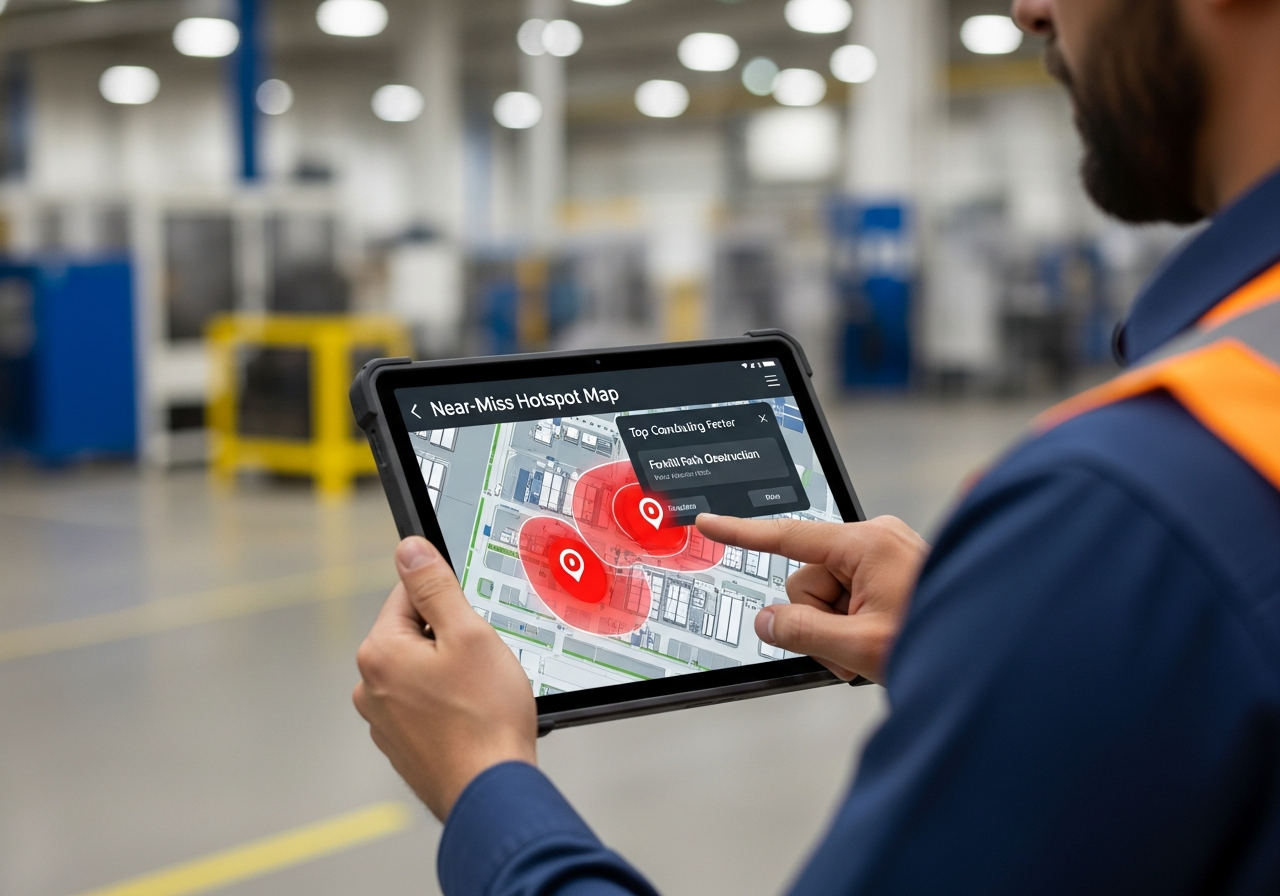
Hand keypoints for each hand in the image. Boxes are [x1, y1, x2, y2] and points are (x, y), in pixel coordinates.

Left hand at [353, 537, 536, 819]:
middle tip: (483, 661)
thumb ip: (435, 587)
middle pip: (414, 635)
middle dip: (449, 640)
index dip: (447, 600)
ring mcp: (383, 722)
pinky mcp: (403, 747)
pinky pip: (426, 707)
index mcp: (379, 653)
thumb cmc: (484, 719)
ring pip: (422, 673)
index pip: (408, 595)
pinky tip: (475, 719)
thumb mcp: (468, 634)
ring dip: (451, 675)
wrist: (490, 792)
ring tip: (482, 695)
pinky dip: (449, 707)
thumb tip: (409, 550)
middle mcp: (369, 688)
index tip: (472, 619)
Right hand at [695, 514, 928, 683]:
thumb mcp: (860, 647)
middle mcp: (875, 539)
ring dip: (840, 629)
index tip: (709, 522)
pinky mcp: (890, 570)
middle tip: (852, 649)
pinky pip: (849, 595)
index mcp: (867, 544)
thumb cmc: (942, 641)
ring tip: (874, 649)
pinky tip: (881, 639)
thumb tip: (767, 621)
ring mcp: (884, 554)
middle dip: (820, 620)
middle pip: (807, 580)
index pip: (788, 537)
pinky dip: (855, 624)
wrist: (996, 651)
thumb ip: (802, 632)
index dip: (741, 533)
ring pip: (826, 594)